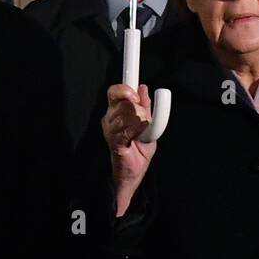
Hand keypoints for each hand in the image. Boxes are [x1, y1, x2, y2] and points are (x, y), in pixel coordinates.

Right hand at [102, 83, 156, 214]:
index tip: (135, 94)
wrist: (136, 170)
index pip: (115, 92)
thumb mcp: (148, 123)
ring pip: (126, 115)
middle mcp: (110, 118)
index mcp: (117, 111)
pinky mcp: (113, 142)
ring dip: (139, 122)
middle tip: (145, 119)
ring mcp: (110, 130)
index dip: (124, 89)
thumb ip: (146, 106)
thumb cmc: (139, 147)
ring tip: (141, 133)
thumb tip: (143, 88)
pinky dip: (136, 131)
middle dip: (139, 108)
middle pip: (123, 101)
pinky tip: (137, 137)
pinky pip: (125, 130)